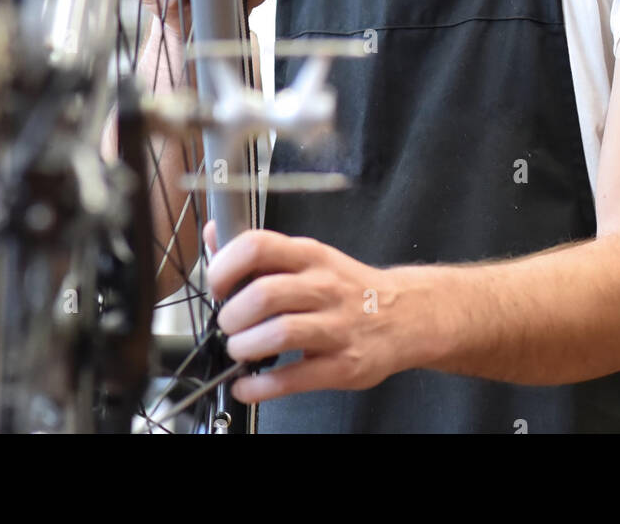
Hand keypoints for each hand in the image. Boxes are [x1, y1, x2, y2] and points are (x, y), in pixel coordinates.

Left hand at [203, 222, 408, 402]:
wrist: (405, 315)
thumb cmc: (347, 288)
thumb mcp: (310, 259)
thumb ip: (262, 252)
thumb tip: (214, 234)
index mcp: (310, 256)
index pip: (258, 246)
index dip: (226, 266)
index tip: (217, 285)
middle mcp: (323, 286)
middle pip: (264, 294)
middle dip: (232, 316)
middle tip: (229, 324)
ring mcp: (337, 326)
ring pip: (279, 334)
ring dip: (245, 348)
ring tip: (240, 350)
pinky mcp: (344, 365)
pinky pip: (294, 378)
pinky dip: (261, 387)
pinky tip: (248, 385)